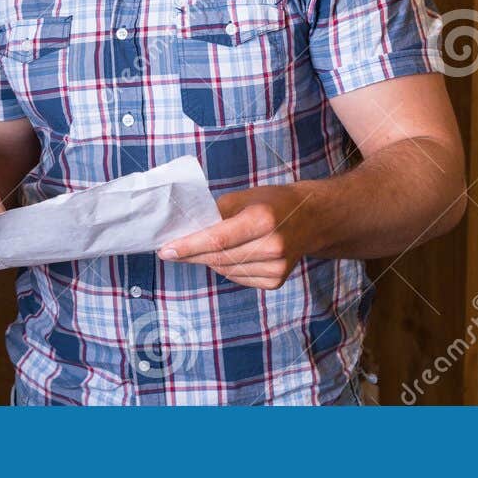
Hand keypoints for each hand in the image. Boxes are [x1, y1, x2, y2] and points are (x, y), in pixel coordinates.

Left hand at [157, 184, 312, 289]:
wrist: (312, 218)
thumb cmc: (274, 202)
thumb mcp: (245, 197)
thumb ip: (217, 213)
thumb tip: (187, 230)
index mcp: (262, 220)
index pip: (217, 240)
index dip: (188, 246)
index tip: (166, 250)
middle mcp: (272, 246)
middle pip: (219, 258)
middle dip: (191, 255)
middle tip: (172, 251)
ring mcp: (277, 267)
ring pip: (226, 271)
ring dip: (208, 261)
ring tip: (202, 248)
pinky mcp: (276, 281)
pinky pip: (238, 278)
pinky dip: (226, 268)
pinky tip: (227, 256)